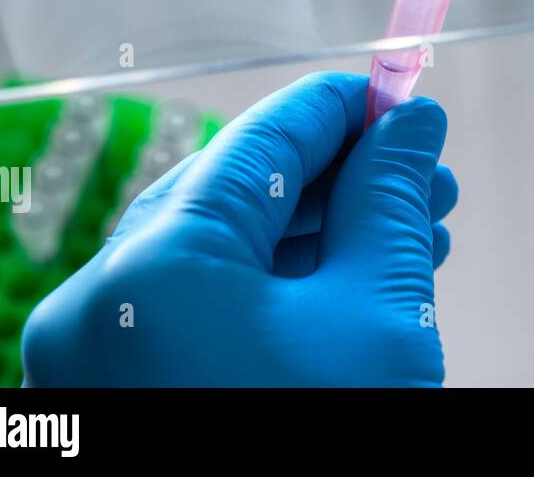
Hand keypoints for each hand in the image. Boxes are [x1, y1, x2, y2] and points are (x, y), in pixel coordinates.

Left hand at [21, 73, 456, 385]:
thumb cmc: (328, 445)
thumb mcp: (376, 316)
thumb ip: (388, 202)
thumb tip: (413, 123)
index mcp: (153, 267)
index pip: (261, 141)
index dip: (343, 106)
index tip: (404, 92)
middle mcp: (104, 301)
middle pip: (241, 193)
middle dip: (346, 177)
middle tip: (429, 172)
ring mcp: (106, 354)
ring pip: (226, 253)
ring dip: (324, 233)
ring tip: (417, 230)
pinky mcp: (128, 393)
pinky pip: (207, 308)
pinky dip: (284, 289)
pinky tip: (361, 283)